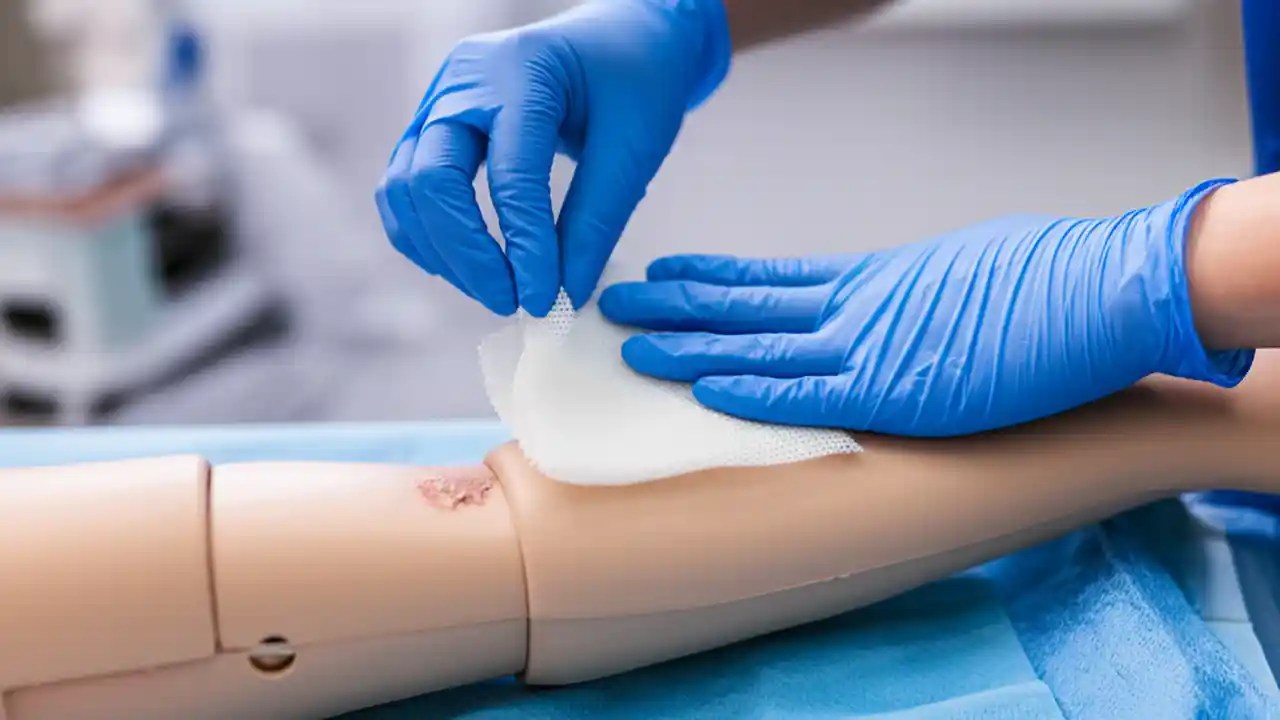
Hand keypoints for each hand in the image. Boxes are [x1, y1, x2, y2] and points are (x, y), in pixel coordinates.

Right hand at [375, 0, 730, 315]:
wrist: (622, 38)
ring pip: (405, 189)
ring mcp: (439, 100)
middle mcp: (463, 81)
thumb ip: (596, 221)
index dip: (525, 248)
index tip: (543, 302)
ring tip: (496, 292)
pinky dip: (427, 235)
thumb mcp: (635, 146)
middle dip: (468, 255)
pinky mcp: (432, 126)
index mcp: (522, 71)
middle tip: (512, 303)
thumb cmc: (636, 80)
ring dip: (442, 252)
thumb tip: (564, 294)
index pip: (510, 176)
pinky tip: (468, 268)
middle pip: (432, 181)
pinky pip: (406, 188)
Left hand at [599, 181, 1252, 436]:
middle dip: (677, 307)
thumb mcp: (962, 277)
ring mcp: (872, 347)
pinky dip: (752, 392)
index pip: (773, 282)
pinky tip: (703, 389)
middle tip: (614, 301)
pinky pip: (807, 394)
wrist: (1107, 290)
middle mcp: (858, 310)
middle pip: (747, 306)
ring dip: (692, 349)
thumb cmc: (1051, 282)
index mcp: (874, 282)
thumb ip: (913, 298)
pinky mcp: (896, 390)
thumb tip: (898, 310)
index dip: (714, 279)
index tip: (668, 271)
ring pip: (760, 349)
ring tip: (632, 342)